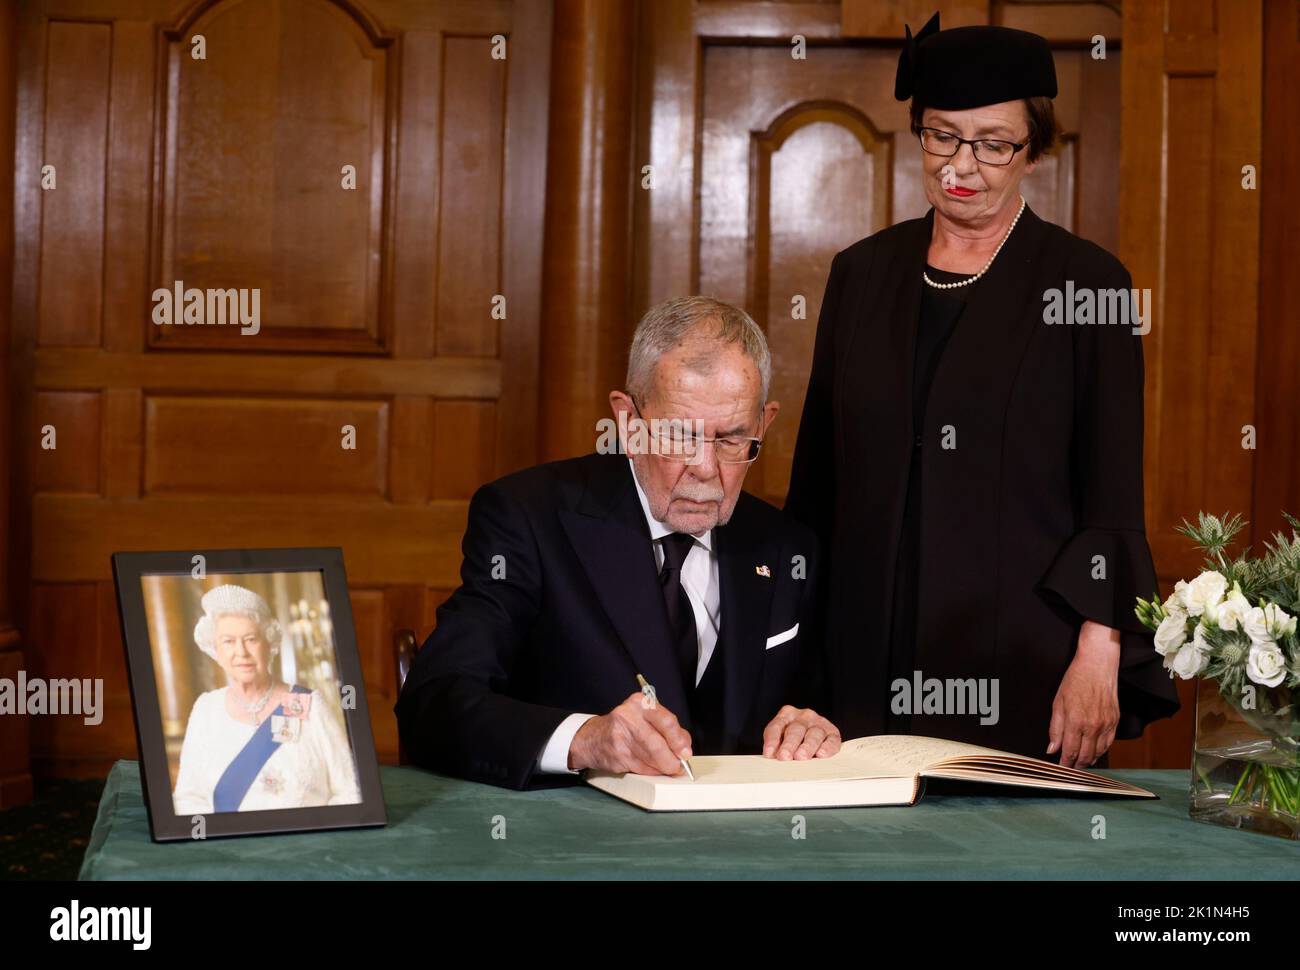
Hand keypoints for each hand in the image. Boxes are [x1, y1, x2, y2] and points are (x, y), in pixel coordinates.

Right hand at [568, 692, 692, 774]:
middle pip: (658, 743)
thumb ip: (667, 728)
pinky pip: (642, 768)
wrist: (593, 738)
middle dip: (672, 759)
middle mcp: (628, 717)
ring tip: (666, 766)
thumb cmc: (625, 727)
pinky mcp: (617, 755)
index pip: (667, 721)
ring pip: (651, 759)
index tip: (685, 752)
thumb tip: (684, 748)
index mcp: (640, 703)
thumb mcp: (646, 717)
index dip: (679, 740)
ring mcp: (620, 736)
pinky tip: (651, 767)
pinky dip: (651, 771)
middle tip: (678, 765)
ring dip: (662, 767)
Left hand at [762, 705, 841, 759]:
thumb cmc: (793, 741)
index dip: (772, 740)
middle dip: (789, 744)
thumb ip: (777, 747)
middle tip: (785, 756)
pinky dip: (827, 748)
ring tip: (801, 757)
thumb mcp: (781, 739)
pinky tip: (821, 754)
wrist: (813, 736)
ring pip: (814, 733)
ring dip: (807, 746)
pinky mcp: (833, 733)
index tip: (769, 754)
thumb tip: (773, 758)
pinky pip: (831, 740)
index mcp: (786, 715)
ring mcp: (819, 723)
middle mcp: (803, 716)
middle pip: (796, 729)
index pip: (776, 726)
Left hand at [1047, 620, 1120, 767]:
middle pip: (1085, 756)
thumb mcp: (1057, 703)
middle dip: (1076, 765)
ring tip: (1081, 764)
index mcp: (1075, 721)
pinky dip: (1101, 751)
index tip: (1061, 768)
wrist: (1097, 666)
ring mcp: (1106, 724)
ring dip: (1089, 761)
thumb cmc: (1075, 681)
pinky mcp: (1115, 721)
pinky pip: (1108, 743)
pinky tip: (1094, 753)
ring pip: (1098, 752)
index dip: (1065, 763)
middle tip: (1070, 769)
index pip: (1070, 751)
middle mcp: (1092, 725)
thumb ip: (1055, 728)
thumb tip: (1052, 748)